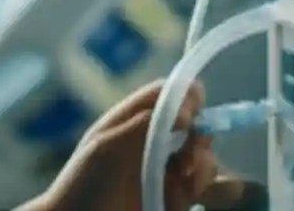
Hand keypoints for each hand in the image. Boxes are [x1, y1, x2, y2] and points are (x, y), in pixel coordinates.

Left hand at [30, 80, 245, 210]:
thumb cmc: (83, 186)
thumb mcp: (107, 149)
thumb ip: (142, 124)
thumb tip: (184, 114)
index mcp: (134, 121)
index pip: (170, 94)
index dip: (188, 98)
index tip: (189, 119)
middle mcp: (154, 143)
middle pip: (196, 126)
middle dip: (199, 139)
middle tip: (185, 162)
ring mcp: (166, 172)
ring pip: (205, 159)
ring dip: (204, 168)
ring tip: (186, 184)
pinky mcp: (176, 200)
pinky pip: (207, 189)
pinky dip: (211, 188)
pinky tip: (188, 197)